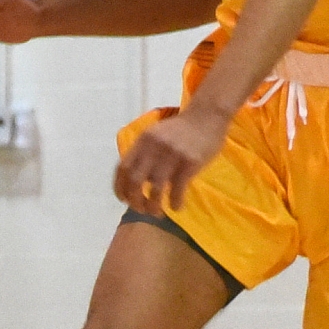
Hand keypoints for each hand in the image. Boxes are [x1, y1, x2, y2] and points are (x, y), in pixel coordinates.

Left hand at [113, 105, 231, 215]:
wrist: (208, 115)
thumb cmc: (181, 130)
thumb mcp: (157, 135)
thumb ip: (145, 154)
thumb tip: (135, 182)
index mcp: (143, 141)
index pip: (122, 168)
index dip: (120, 187)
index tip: (124, 200)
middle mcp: (154, 147)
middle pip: (135, 181)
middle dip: (135, 201)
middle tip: (141, 210)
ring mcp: (172, 154)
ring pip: (156, 189)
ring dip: (153, 206)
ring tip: (157, 213)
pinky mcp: (190, 162)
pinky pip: (178, 189)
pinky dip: (175, 202)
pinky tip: (177, 207)